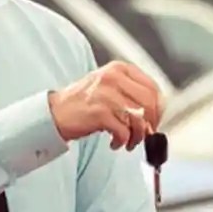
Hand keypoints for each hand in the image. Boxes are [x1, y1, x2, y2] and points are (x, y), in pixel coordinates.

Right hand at [48, 61, 162, 150]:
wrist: (55, 113)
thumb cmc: (83, 103)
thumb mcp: (109, 88)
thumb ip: (132, 94)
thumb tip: (156, 114)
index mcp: (119, 69)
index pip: (153, 88)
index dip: (157, 110)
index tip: (153, 122)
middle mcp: (114, 78)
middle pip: (149, 104)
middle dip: (150, 124)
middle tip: (143, 135)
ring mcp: (106, 94)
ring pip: (138, 119)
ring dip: (137, 136)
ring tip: (128, 141)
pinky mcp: (99, 112)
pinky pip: (123, 131)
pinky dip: (122, 141)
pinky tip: (115, 142)